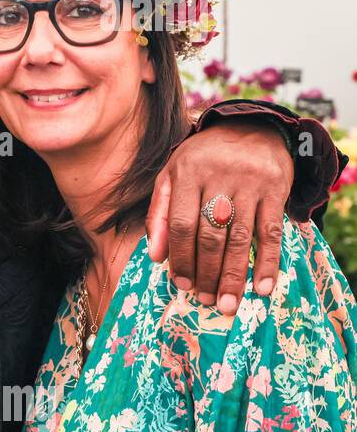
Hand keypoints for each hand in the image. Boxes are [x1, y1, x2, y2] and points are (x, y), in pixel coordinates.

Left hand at [146, 119, 290, 314]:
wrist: (251, 127)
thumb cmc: (202, 158)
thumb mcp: (172, 175)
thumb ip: (160, 213)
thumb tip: (155, 256)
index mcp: (187, 173)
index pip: (180, 223)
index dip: (180, 257)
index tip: (180, 284)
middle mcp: (218, 177)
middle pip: (210, 234)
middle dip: (206, 272)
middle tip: (204, 300)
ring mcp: (249, 183)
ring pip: (240, 237)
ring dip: (234, 275)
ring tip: (228, 303)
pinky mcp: (276, 189)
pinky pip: (272, 232)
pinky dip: (267, 261)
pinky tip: (262, 287)